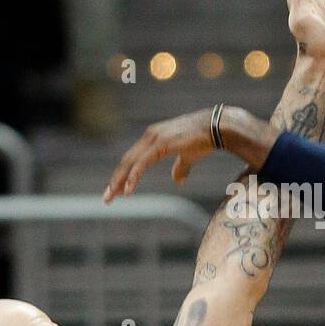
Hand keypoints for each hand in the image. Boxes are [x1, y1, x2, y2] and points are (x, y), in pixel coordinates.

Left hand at [104, 108, 234, 198]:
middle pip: (127, 161)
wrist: (217, 127)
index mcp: (153, 137)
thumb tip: (177, 181)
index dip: (123, 174)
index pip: (133, 158)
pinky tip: (128, 189)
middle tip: (107, 198)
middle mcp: (149, 136)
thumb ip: (180, 167)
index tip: (116, 190)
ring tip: (111, 196)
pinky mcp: (160, 144)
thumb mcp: (188, 156)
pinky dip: (133, 177)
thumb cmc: (204, 139)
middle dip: (116, 180)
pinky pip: (141, 163)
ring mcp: (154, 139)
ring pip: (130, 163)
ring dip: (119, 181)